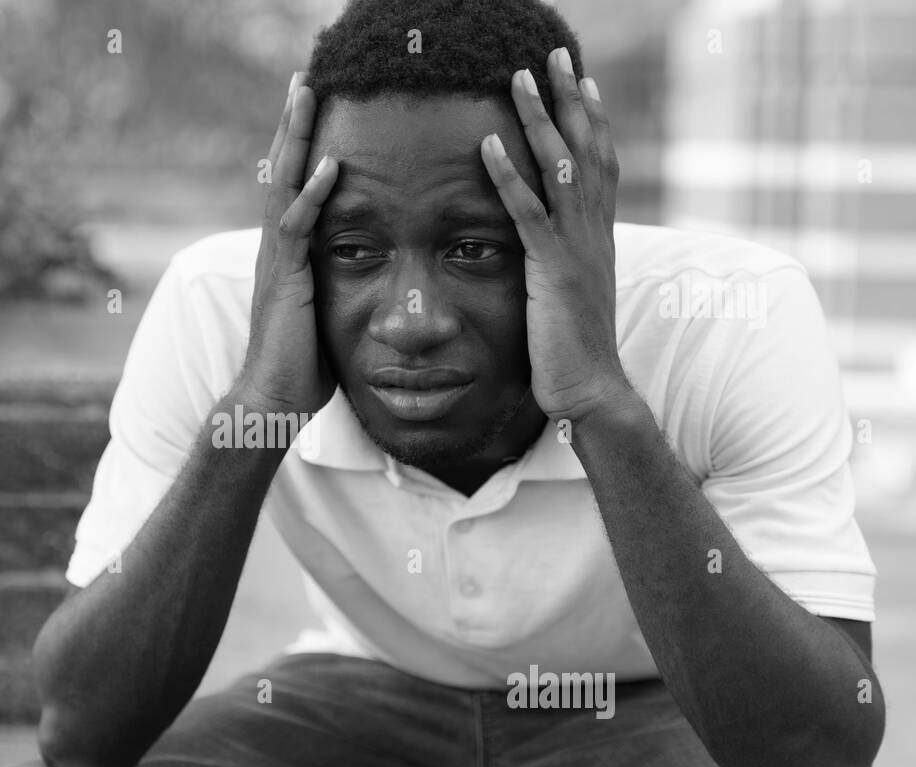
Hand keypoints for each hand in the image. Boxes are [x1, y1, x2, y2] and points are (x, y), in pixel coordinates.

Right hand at [236, 72, 340, 415]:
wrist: (274, 400)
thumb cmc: (305, 365)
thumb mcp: (327, 313)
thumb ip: (340, 283)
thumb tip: (370, 272)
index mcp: (288, 252)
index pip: (294, 185)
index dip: (304, 145)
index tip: (314, 105)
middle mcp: (277, 248)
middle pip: (283, 171)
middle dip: (295, 125)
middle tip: (305, 78)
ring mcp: (277, 261)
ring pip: (284, 186)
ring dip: (296, 140)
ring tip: (306, 95)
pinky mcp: (285, 281)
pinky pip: (297, 229)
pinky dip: (312, 196)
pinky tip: (329, 167)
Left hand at [480, 48, 632, 424]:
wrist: (591, 389)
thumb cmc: (574, 348)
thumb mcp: (570, 291)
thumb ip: (563, 260)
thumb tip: (552, 245)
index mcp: (600, 234)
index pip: (600, 161)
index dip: (591, 117)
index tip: (580, 79)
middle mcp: (595, 231)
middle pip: (586, 147)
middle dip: (569, 98)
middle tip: (553, 54)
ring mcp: (576, 247)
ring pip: (560, 167)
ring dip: (539, 118)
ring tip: (518, 76)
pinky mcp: (552, 270)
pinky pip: (528, 213)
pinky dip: (509, 176)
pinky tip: (489, 145)